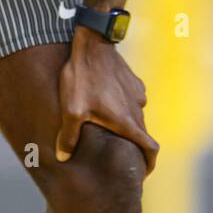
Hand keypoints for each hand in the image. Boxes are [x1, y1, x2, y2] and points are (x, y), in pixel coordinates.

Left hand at [55, 27, 158, 174]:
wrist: (93, 40)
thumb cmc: (83, 77)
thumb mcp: (71, 110)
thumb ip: (68, 137)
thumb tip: (63, 158)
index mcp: (126, 121)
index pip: (150, 148)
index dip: (149, 163)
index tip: (143, 172)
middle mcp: (136, 108)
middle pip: (140, 133)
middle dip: (131, 146)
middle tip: (115, 152)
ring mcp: (136, 92)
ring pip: (134, 115)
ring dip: (125, 123)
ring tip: (106, 125)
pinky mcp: (132, 80)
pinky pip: (130, 99)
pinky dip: (122, 106)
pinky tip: (105, 102)